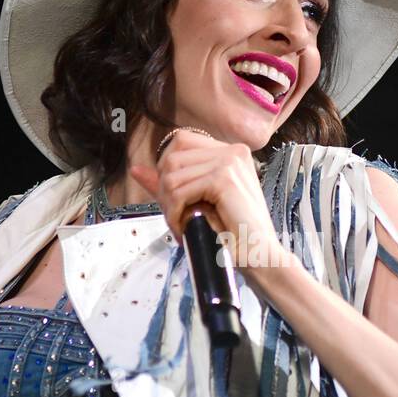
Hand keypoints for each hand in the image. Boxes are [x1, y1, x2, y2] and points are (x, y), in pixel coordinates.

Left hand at [130, 130, 288, 272]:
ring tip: (181, 224)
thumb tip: (137, 169)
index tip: (174, 197)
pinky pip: (180, 191)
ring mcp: (230, 163)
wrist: (260, 256)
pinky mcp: (224, 179)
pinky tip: (184, 227)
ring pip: (172, 175)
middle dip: (164, 189)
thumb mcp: (198, 201)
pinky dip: (175, 213)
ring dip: (169, 205)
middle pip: (172, 156)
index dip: (167, 168)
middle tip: (174, 215)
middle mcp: (233, 151)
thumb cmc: (234, 233)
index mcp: (231, 152)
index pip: (181, 141)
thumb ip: (170, 183)